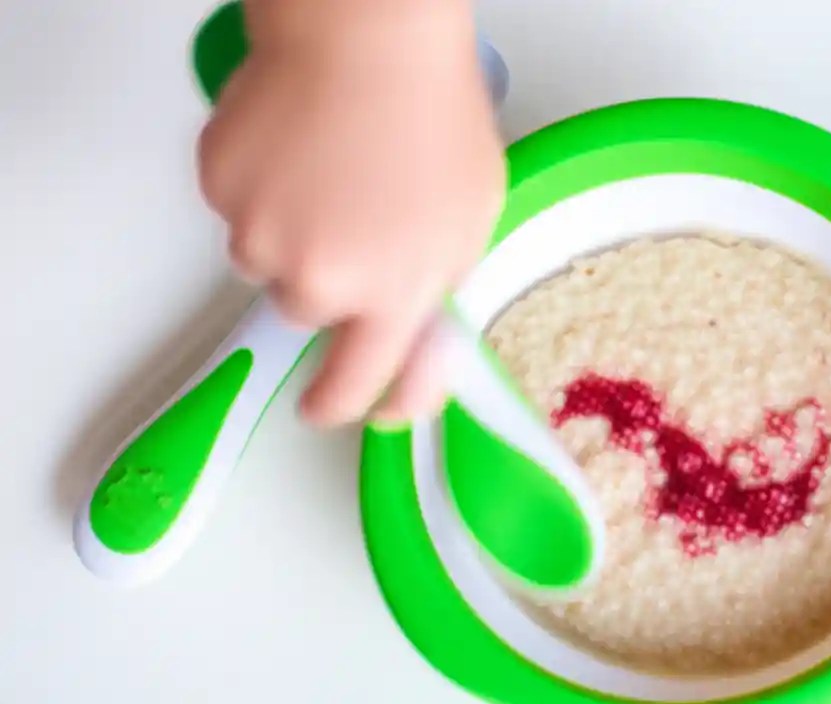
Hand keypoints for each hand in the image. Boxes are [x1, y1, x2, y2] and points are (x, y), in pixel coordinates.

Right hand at [197, 1, 503, 425]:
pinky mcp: (221, 189)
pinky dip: (262, 189)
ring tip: (333, 171)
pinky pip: (237, 211)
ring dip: (293, 232)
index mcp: (392, 295)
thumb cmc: (432, 116)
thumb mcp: (473, 224)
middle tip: (356, 219)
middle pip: (306, 314)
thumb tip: (418, 366)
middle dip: (328, 281)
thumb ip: (438, 299)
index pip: (354, 390)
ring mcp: (261, 234)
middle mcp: (319, 279)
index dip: (340, 401)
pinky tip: (300, 149)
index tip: (328, 403)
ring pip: (266, 261)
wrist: (369, 38)